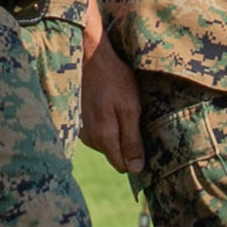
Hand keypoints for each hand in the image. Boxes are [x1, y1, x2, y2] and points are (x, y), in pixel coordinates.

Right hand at [76, 37, 146, 174]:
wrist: (91, 57)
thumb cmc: (115, 80)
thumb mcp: (131, 109)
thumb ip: (132, 141)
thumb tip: (136, 169)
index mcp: (104, 138)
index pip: (121, 166)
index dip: (136, 160)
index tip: (146, 143)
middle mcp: (91, 138)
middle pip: (114, 156)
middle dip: (127, 146)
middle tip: (137, 122)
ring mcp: (84, 129)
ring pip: (106, 145)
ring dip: (117, 134)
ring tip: (125, 112)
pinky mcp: (81, 120)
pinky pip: (98, 134)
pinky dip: (108, 127)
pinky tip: (113, 110)